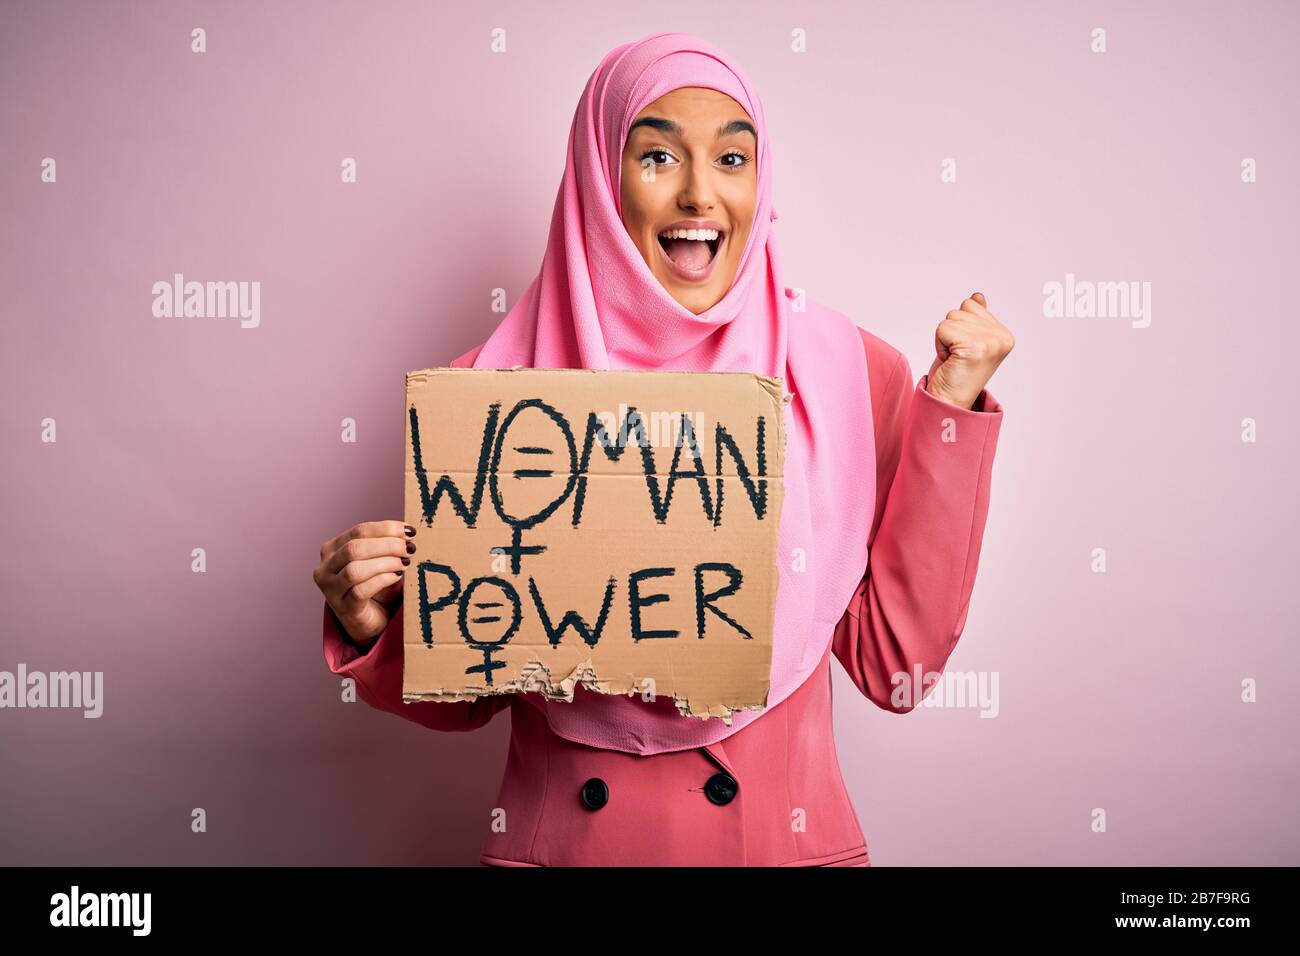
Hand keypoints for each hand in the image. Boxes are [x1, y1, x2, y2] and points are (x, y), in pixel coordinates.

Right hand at [313, 520, 414, 644]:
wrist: (369, 621)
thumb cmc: (375, 586)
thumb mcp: (376, 560)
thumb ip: (384, 544)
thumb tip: (408, 532)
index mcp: (332, 549)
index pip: (359, 531)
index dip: (386, 529)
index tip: (410, 531)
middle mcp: (325, 568)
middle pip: (354, 548)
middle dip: (387, 545)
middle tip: (409, 548)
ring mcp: (331, 590)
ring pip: (355, 570)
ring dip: (385, 563)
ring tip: (405, 563)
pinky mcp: (343, 608)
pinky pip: (360, 591)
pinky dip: (382, 580)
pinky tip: (396, 577)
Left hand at [926, 292, 1014, 408]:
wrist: (949, 402)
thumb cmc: (956, 372)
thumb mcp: (967, 340)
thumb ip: (975, 318)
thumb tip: (978, 297)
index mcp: (1004, 334)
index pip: (972, 304)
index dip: (959, 326)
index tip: (964, 349)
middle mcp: (1002, 337)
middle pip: (960, 309)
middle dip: (951, 332)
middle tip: (957, 355)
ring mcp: (990, 342)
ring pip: (950, 317)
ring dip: (944, 339)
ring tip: (954, 358)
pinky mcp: (974, 347)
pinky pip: (942, 328)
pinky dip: (939, 344)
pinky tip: (950, 360)